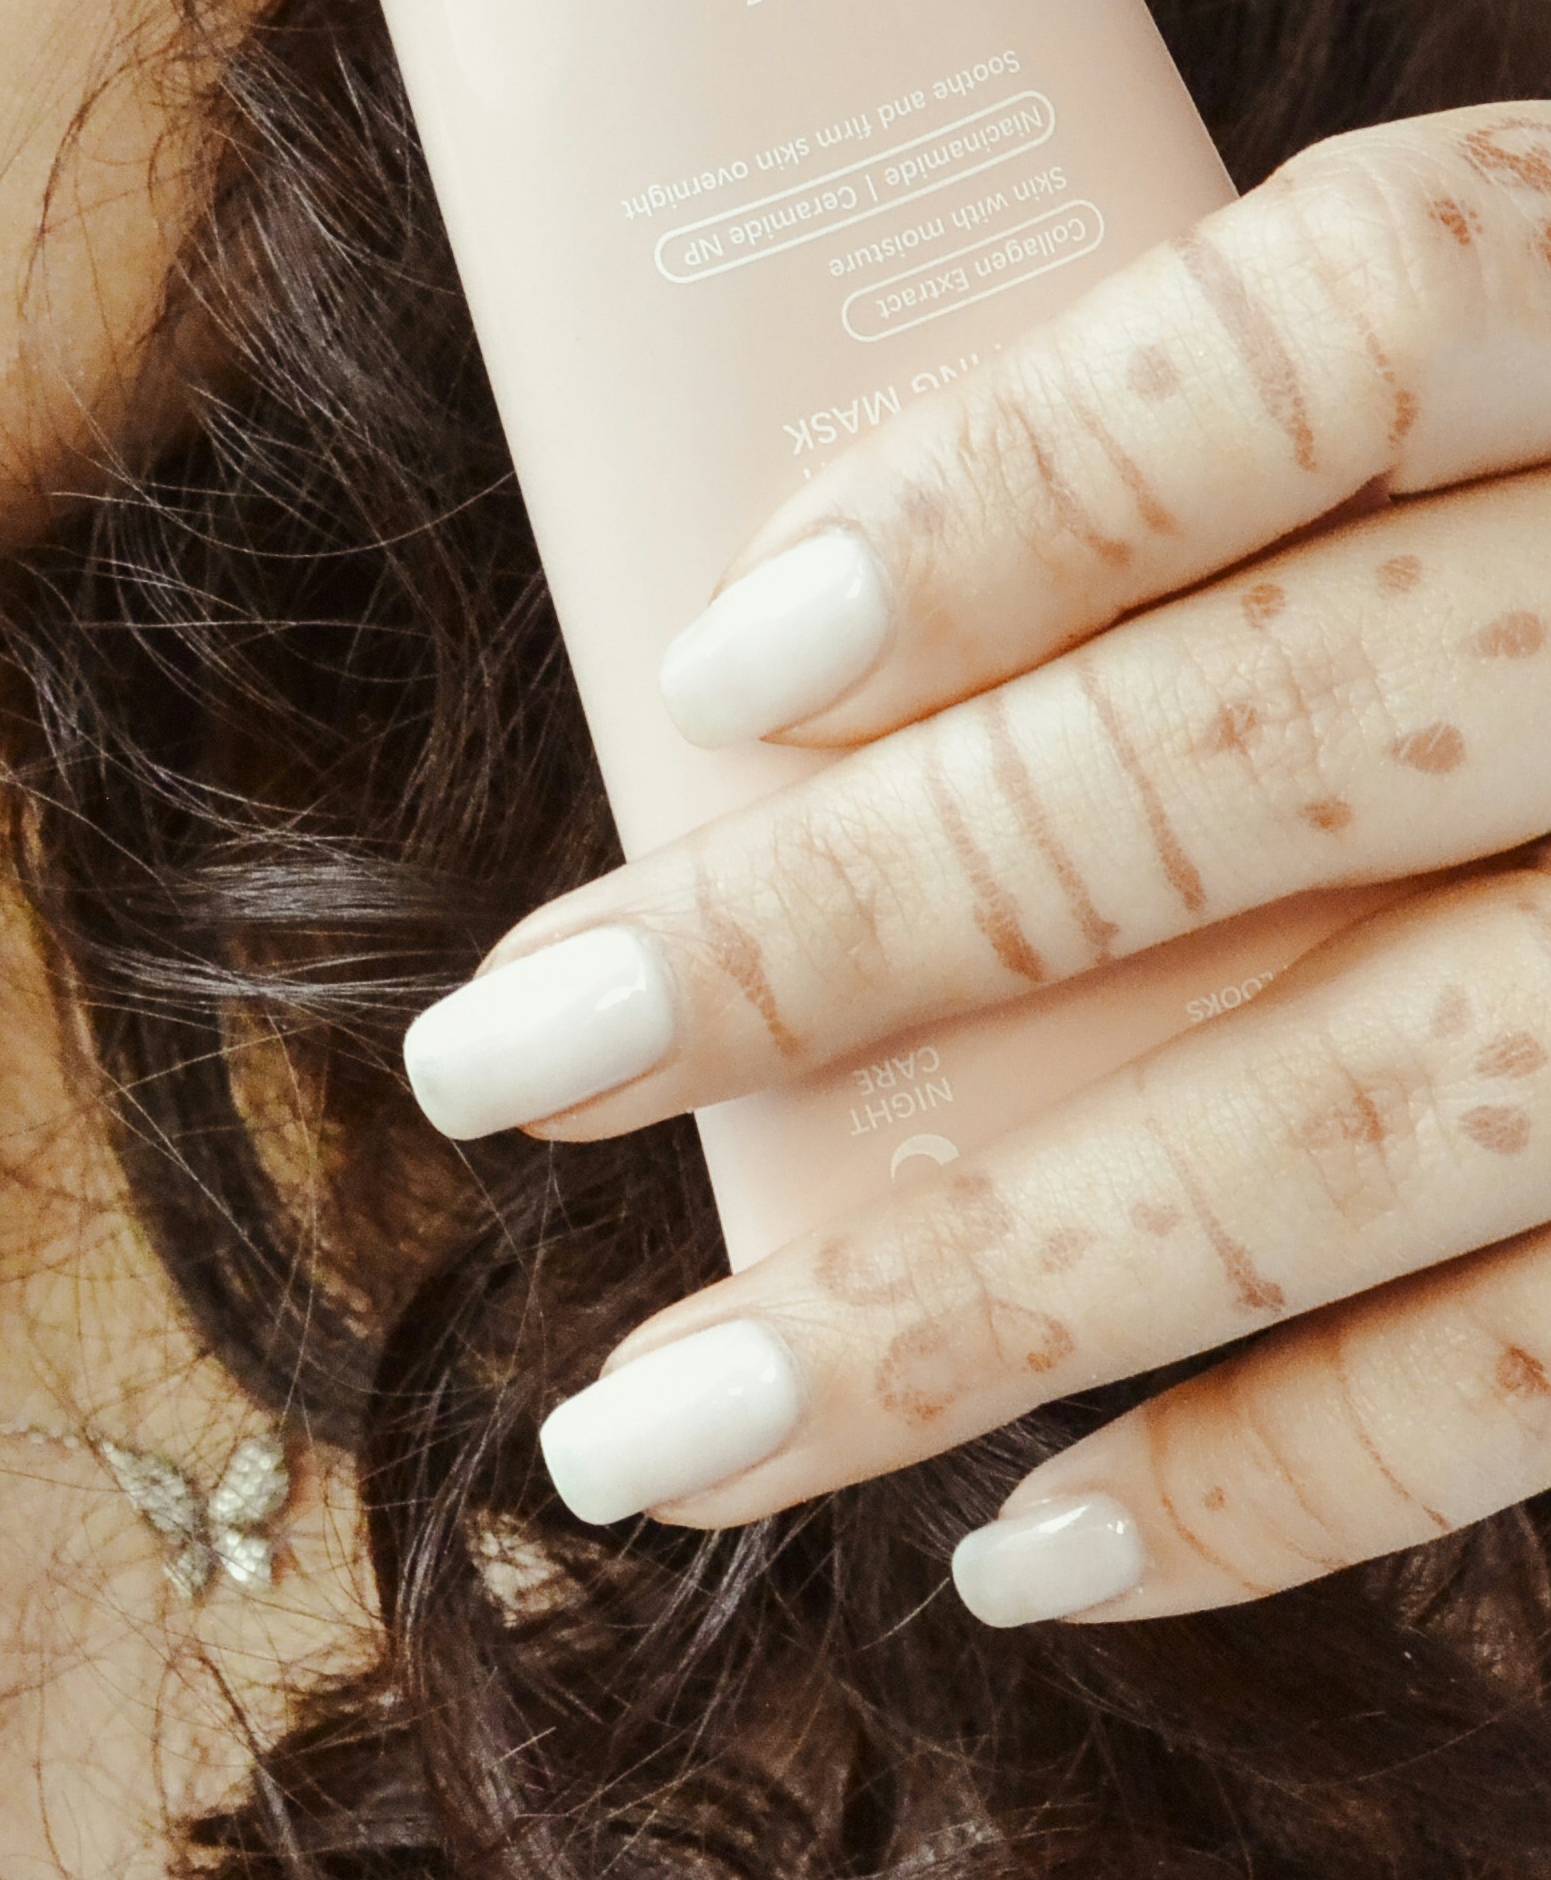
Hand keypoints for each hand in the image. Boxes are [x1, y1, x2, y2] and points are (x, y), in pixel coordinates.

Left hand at [404, 107, 1550, 1624]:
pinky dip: (1284, 1485)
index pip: (1339, 329)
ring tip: (652, 1422)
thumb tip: (797, 669)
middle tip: (503, 1059)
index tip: (720, 661)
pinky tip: (1018, 1549)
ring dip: (978, 1294)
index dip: (1022, 485)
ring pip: (1377, 1117)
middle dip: (843, 936)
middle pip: (1262, 761)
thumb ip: (1304, 444)